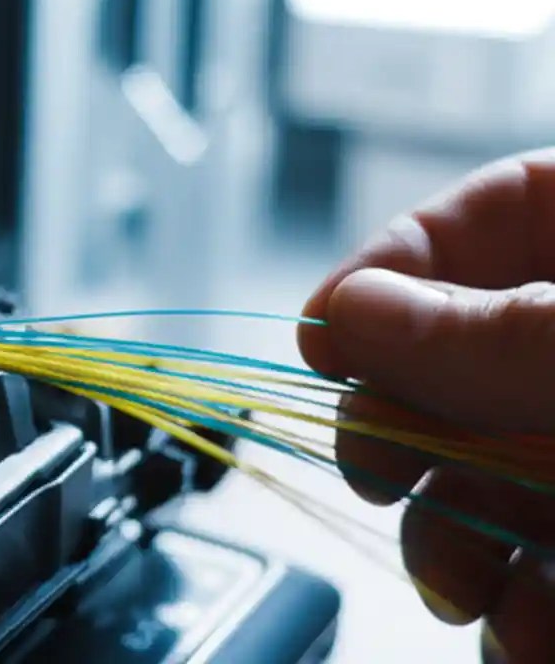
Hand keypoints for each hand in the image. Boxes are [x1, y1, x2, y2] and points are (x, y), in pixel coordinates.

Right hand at [299, 149, 554, 662]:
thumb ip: (483, 330)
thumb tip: (347, 315)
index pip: (465, 224)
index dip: (376, 277)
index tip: (315, 342)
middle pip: (452, 368)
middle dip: (406, 439)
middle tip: (380, 475)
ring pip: (488, 477)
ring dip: (460, 546)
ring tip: (471, 589)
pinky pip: (539, 552)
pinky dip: (522, 604)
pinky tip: (528, 631)